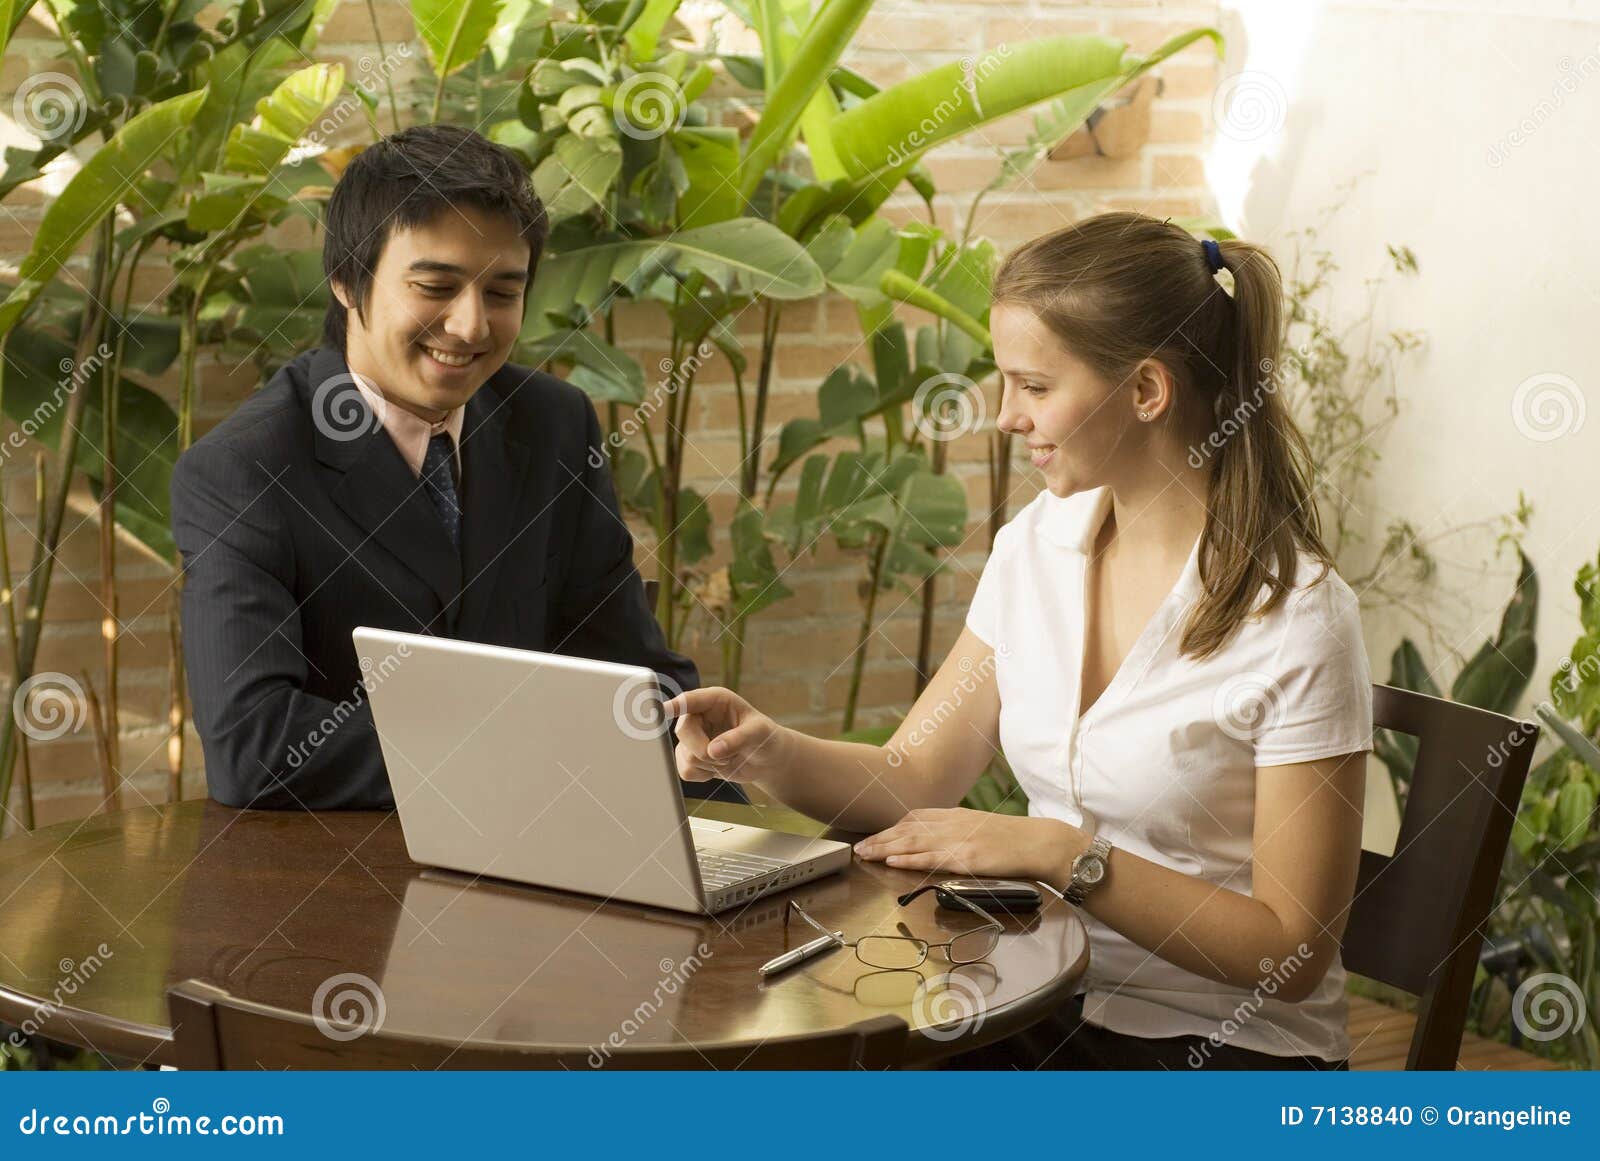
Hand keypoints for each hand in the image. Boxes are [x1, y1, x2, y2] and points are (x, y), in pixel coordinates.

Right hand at [664, 686, 793, 786]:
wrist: (765, 760)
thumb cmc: (765, 738)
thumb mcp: (759, 733)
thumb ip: (738, 738)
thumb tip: (713, 750)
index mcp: (715, 700)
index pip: (690, 700)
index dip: (676, 705)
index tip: (664, 709)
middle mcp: (699, 715)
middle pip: (683, 731)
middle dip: (703, 749)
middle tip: (726, 756)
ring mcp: (693, 736)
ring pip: (684, 755)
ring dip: (708, 764)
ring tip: (728, 759)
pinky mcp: (690, 756)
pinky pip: (685, 770)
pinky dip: (703, 775)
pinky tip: (717, 768)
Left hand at [852, 808, 1083, 883]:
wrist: (1041, 842)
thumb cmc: (1014, 839)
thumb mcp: (980, 828)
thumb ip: (956, 831)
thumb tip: (935, 840)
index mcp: (955, 816)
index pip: (914, 819)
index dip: (890, 828)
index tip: (872, 837)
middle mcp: (952, 824)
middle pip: (907, 829)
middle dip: (879, 839)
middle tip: (857, 848)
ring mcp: (958, 839)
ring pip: (912, 843)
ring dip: (884, 849)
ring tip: (864, 854)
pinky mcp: (967, 857)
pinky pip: (931, 858)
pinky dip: (909, 859)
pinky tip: (892, 861)